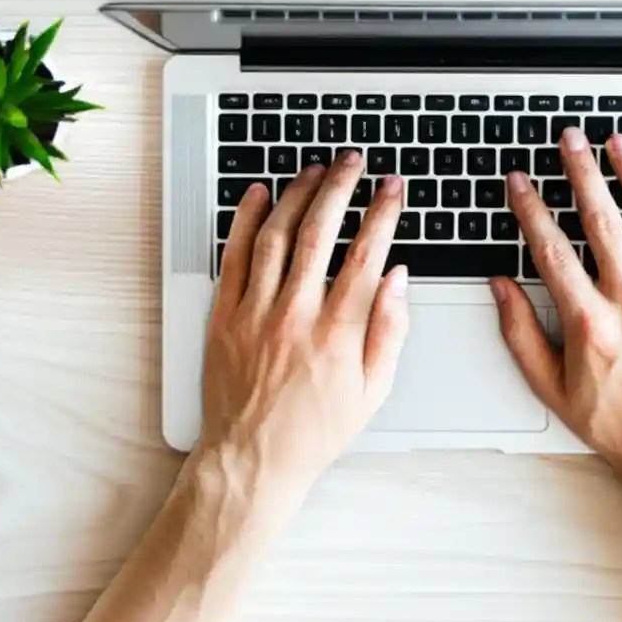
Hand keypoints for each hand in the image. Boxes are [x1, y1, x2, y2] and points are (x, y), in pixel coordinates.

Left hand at [200, 153, 408, 485]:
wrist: (252, 459)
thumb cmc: (314, 430)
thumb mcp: (374, 391)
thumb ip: (390, 331)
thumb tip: (397, 279)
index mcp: (337, 335)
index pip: (365, 256)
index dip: (382, 214)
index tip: (391, 188)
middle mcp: (295, 316)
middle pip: (319, 232)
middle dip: (340, 187)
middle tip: (353, 162)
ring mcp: (254, 313)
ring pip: (275, 235)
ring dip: (297, 194)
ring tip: (314, 170)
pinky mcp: (224, 317)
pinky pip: (233, 256)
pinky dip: (244, 219)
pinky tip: (257, 194)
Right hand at [491, 128, 621, 478]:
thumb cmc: (616, 425)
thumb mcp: (550, 387)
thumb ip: (520, 333)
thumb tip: (500, 287)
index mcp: (590, 323)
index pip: (552, 249)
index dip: (531, 209)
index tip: (520, 183)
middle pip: (602, 220)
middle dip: (581, 172)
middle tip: (569, 140)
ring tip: (617, 144)